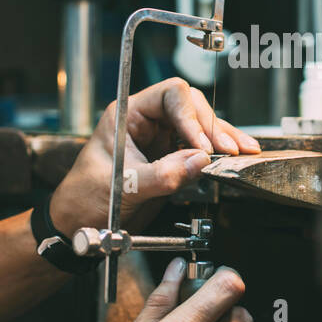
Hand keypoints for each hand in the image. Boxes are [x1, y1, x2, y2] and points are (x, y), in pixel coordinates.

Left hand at [49, 77, 259, 234]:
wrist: (78, 226)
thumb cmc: (84, 200)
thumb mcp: (123, 188)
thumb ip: (162, 175)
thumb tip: (199, 161)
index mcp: (127, 115)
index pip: (170, 96)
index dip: (190, 117)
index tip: (202, 144)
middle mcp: (146, 122)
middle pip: (191, 107)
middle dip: (211, 127)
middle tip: (227, 150)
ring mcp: (160, 139)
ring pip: (200, 126)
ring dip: (222, 137)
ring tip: (243, 151)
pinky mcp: (171, 159)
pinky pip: (200, 148)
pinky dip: (219, 152)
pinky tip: (237, 155)